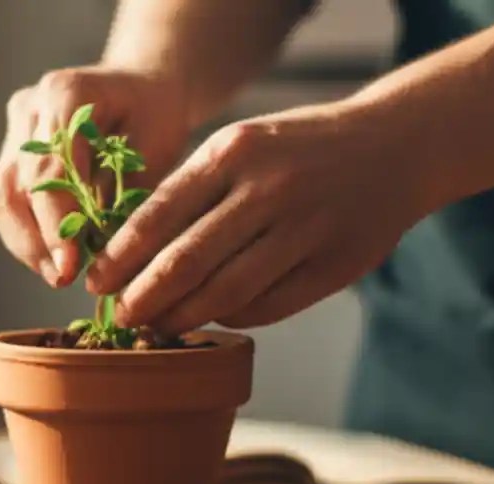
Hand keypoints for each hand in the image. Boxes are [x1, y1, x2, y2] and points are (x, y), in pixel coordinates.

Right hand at [0, 67, 188, 287]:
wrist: (140, 86)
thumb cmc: (156, 112)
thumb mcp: (158, 145)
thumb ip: (124, 190)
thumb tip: (97, 246)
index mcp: (66, 92)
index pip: (50, 168)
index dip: (56, 223)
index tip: (71, 265)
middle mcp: (31, 106)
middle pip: (17, 185)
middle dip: (39, 240)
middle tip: (63, 279)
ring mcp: (16, 128)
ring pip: (3, 197)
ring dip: (27, 244)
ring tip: (57, 276)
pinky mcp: (11, 150)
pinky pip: (8, 200)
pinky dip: (28, 235)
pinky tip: (52, 260)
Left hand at [86, 101, 430, 331]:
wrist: (396, 146)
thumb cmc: (296, 150)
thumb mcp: (242, 145)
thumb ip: (193, 190)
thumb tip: (130, 251)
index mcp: (233, 152)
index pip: (160, 212)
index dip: (122, 256)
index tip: (97, 282)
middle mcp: (268, 189)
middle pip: (188, 260)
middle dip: (145, 297)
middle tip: (121, 318)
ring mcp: (305, 228)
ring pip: (227, 291)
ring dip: (185, 317)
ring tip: (159, 328)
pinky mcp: (333, 265)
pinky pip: (269, 305)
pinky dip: (233, 318)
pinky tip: (212, 320)